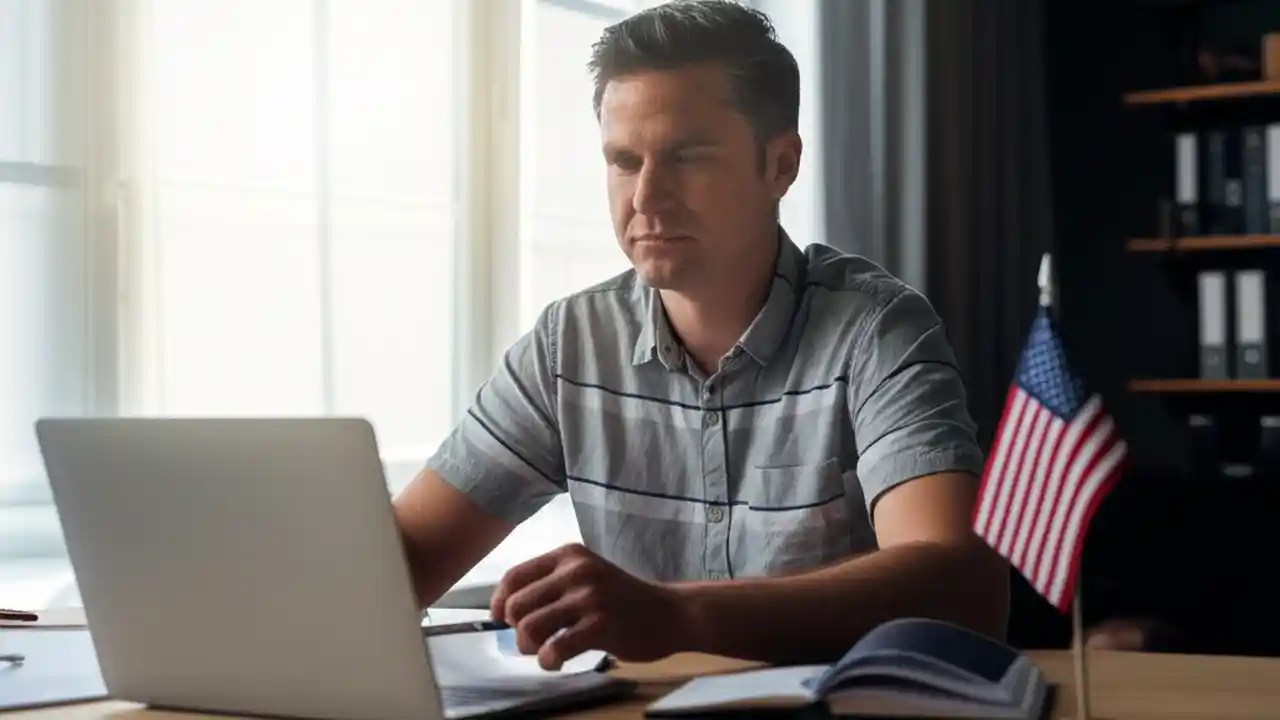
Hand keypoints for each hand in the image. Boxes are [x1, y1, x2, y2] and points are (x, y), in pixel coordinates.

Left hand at [490, 543, 688, 669]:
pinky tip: (557, 662)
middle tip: (534, 640)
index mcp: (569, 556)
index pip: (514, 576)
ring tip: (546, 653)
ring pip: (529, 627)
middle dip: (517, 629)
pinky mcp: (601, 624)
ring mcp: (589, 597)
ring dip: (531, 648)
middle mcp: (576, 571)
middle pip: (516, 605)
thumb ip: (552, 585)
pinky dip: (548, 661)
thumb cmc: (623, 599)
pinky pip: (554, 648)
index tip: (502, 619)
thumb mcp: (587, 576)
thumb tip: (507, 609)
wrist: (671, 612)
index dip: (499, 602)